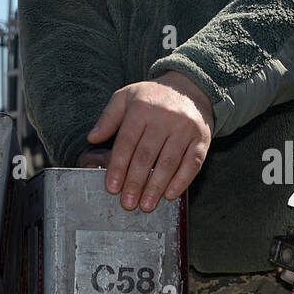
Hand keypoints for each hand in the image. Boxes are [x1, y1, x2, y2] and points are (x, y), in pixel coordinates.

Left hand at [85, 71, 213, 211]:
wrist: (190, 88)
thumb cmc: (153, 97)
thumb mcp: (126, 97)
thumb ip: (108, 117)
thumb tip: (92, 138)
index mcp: (142, 108)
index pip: (127, 142)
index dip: (118, 167)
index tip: (112, 188)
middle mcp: (165, 117)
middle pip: (146, 155)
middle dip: (135, 182)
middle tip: (128, 203)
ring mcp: (185, 128)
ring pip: (168, 162)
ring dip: (156, 187)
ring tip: (146, 205)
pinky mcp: (202, 138)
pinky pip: (192, 163)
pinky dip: (181, 181)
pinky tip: (170, 195)